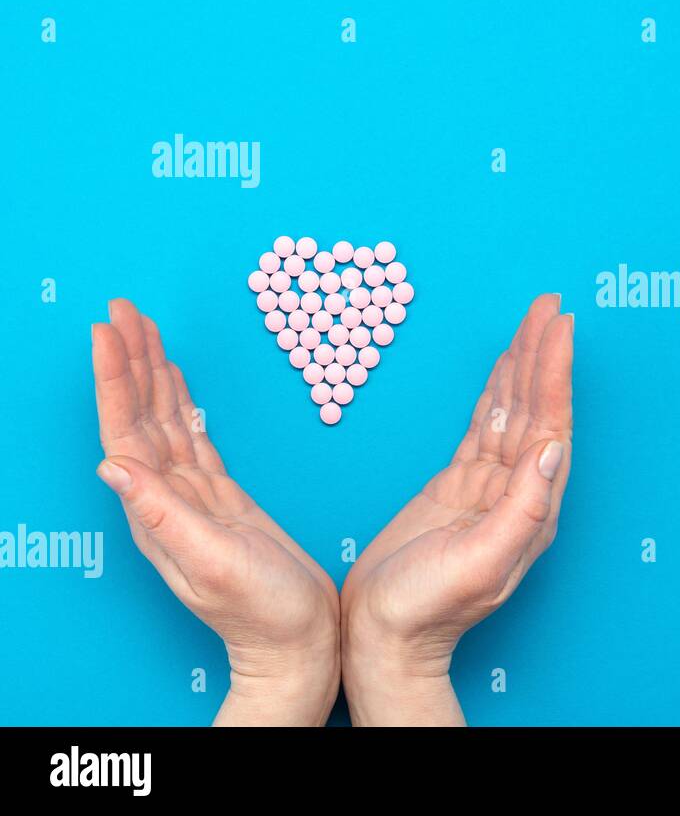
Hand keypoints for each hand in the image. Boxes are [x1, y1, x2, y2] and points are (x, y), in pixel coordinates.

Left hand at [92, 299, 339, 725]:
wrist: (300, 640)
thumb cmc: (263, 612)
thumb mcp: (214, 563)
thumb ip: (164, 515)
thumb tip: (113, 466)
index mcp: (159, 512)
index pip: (126, 432)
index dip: (116, 380)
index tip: (111, 331)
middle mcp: (167, 501)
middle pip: (140, 417)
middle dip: (130, 361)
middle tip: (124, 309)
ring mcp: (194, 498)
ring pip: (165, 422)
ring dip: (151, 374)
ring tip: (143, 330)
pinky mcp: (222, 499)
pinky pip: (193, 439)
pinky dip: (182, 404)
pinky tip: (177, 382)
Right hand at [340, 293, 573, 725]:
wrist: (383, 634)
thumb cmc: (428, 609)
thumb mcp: (480, 562)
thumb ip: (522, 507)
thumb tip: (553, 447)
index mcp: (532, 509)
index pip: (551, 425)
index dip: (555, 373)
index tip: (559, 326)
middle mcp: (519, 493)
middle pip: (536, 409)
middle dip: (543, 355)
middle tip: (549, 305)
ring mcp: (489, 487)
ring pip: (511, 412)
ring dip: (523, 365)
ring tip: (533, 321)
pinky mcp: (459, 485)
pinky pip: (483, 427)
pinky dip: (494, 392)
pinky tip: (502, 368)